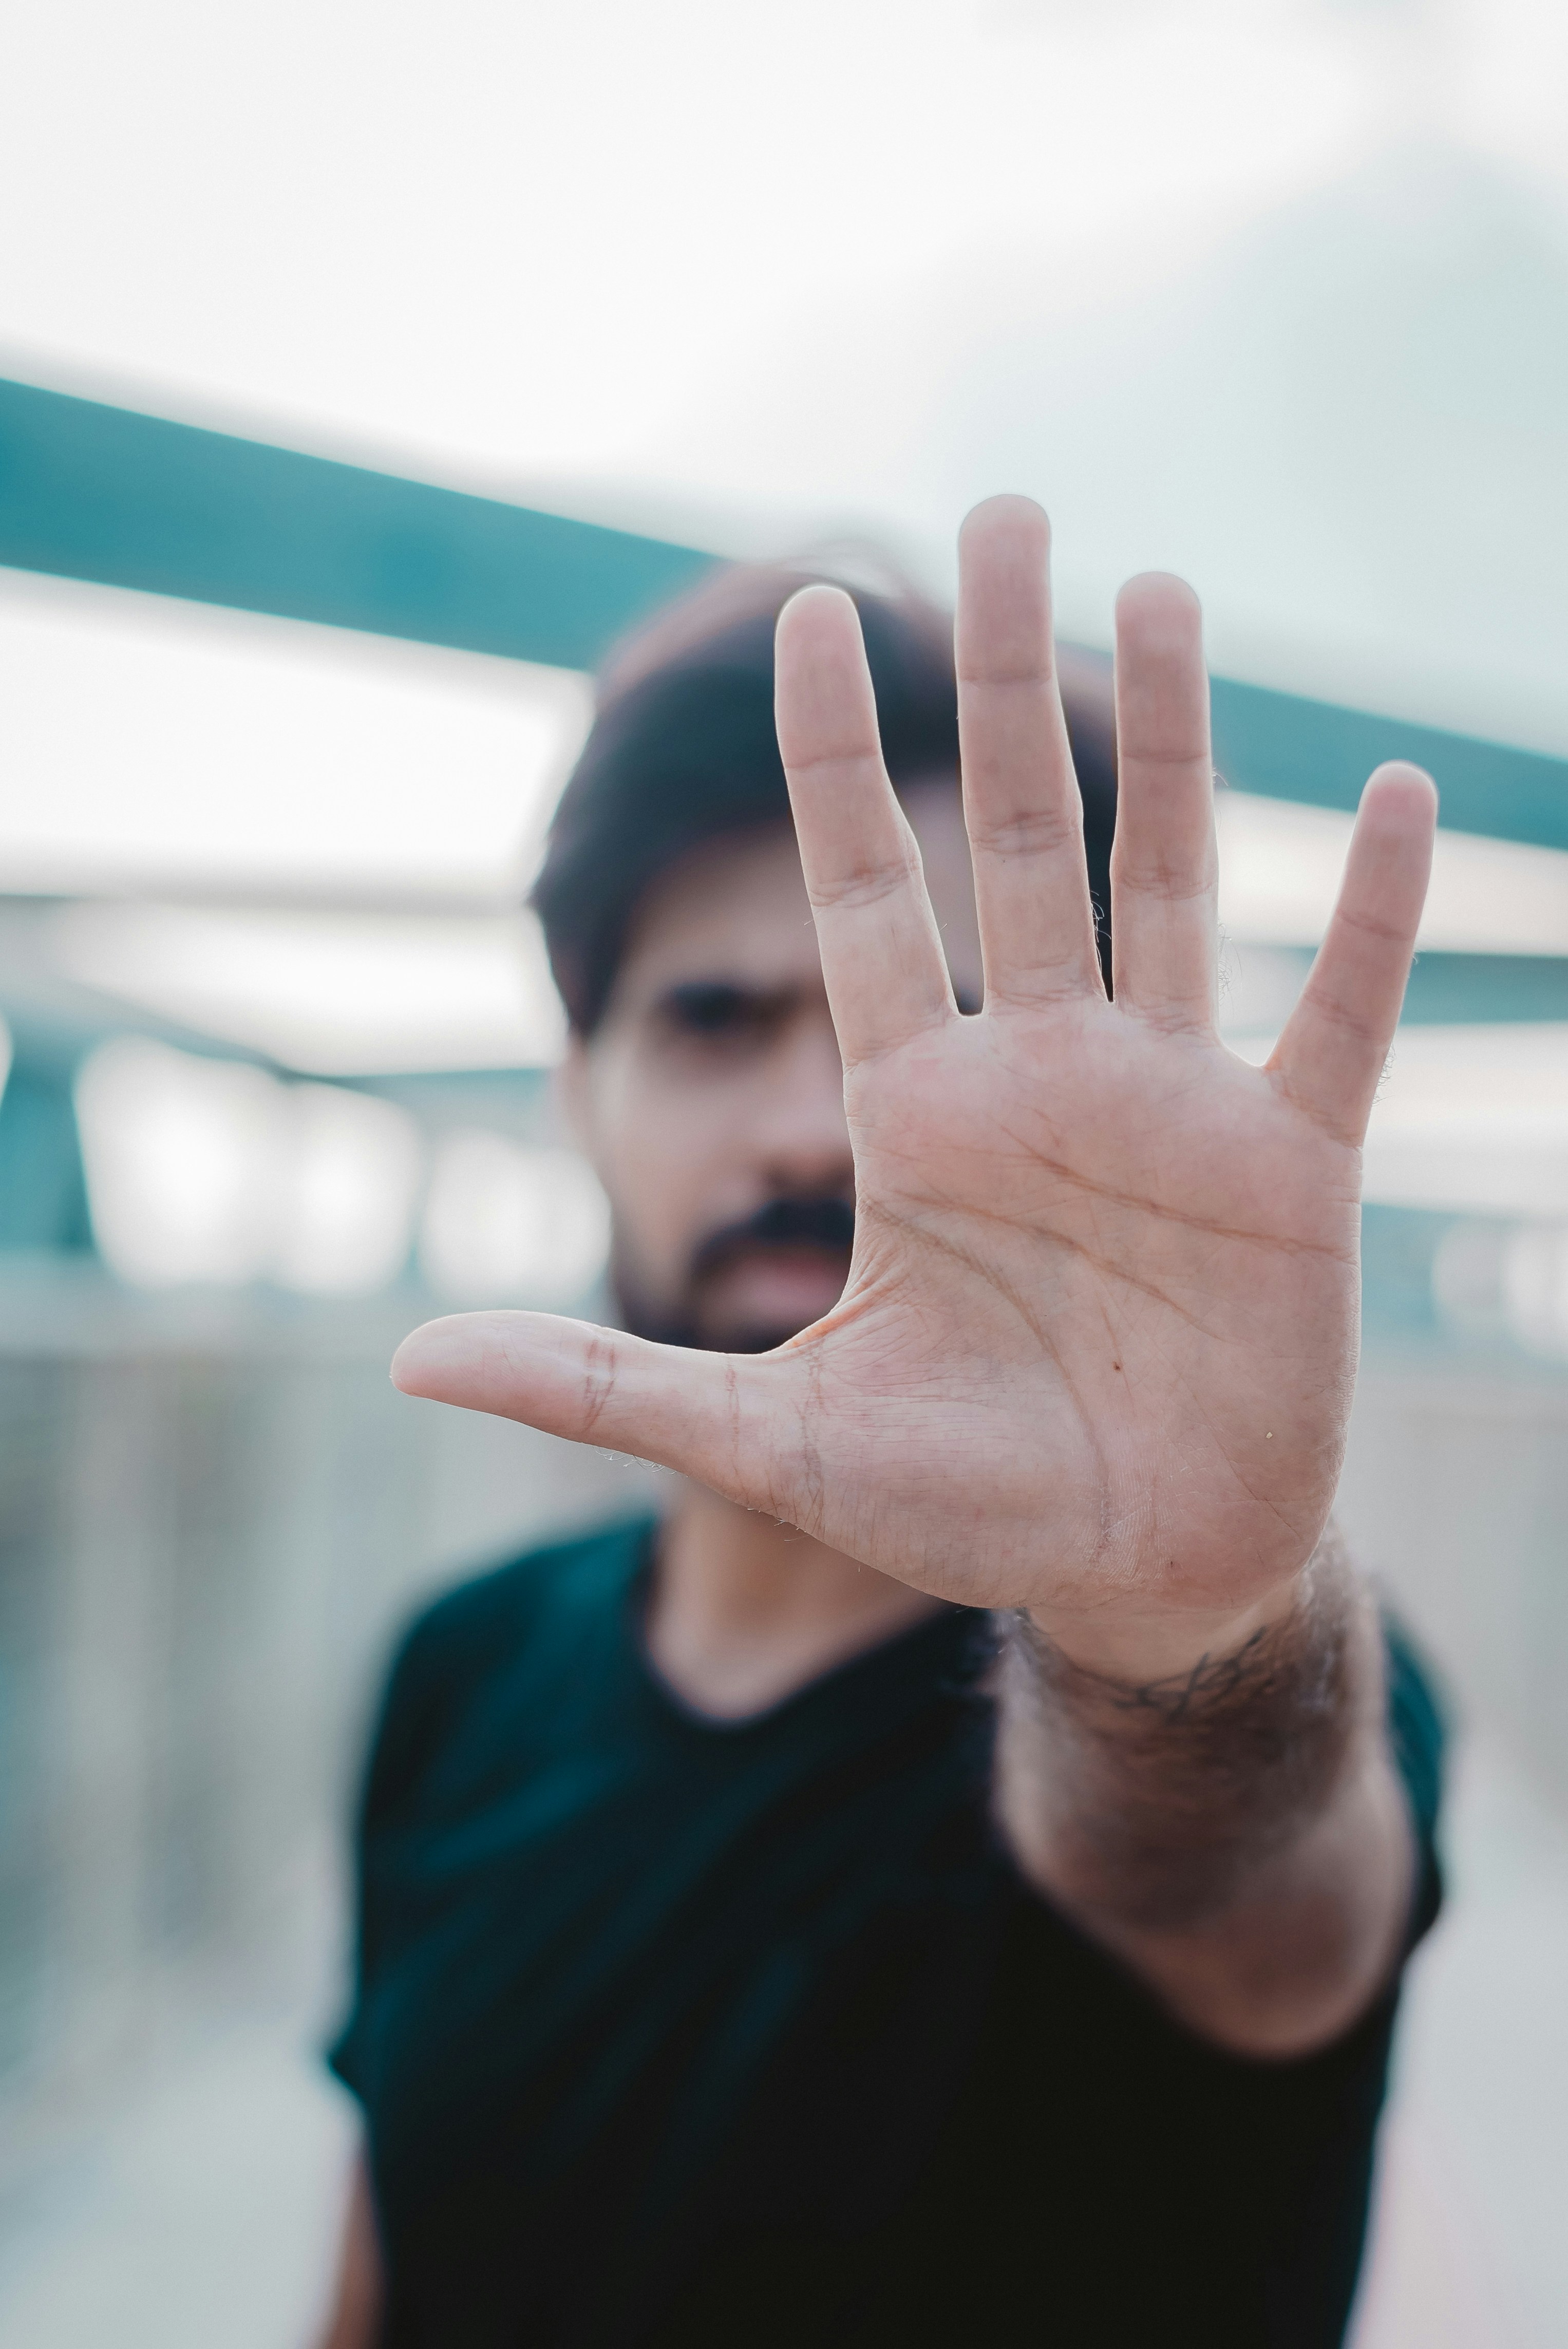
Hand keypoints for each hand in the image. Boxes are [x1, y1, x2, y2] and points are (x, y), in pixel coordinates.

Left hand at [393, 499, 1434, 1677]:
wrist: (1131, 1577)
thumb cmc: (961, 1504)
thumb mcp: (765, 1441)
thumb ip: (600, 1386)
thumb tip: (402, 1360)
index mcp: (918, 1116)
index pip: (863, 895)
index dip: (833, 761)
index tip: (807, 615)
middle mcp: (1042, 1076)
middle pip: (1021, 838)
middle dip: (1004, 682)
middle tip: (1000, 512)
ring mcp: (1172, 1107)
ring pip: (1168, 882)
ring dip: (1174, 738)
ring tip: (1159, 585)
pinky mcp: (1289, 1169)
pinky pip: (1337, 1014)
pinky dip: (1370, 917)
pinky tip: (1397, 795)